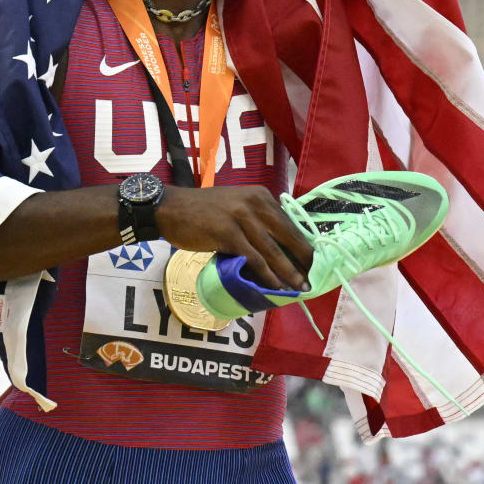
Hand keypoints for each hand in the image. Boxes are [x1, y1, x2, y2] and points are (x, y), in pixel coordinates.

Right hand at [156, 185, 312, 291]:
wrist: (171, 208)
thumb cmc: (203, 211)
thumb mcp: (236, 207)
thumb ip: (256, 220)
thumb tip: (279, 249)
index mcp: (260, 196)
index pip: (289, 222)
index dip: (302, 245)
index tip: (312, 263)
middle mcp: (255, 203)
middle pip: (287, 235)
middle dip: (302, 260)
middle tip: (311, 280)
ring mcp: (241, 217)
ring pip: (272, 250)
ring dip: (288, 272)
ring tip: (299, 287)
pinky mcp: (228, 233)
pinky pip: (253, 258)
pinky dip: (266, 275)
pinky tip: (274, 287)